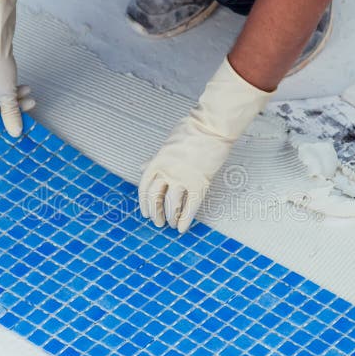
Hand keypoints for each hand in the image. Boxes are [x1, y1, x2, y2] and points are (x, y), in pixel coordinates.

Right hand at [0, 0, 34, 136]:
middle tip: (31, 104)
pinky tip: (23, 86)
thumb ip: (12, 116)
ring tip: (29, 92)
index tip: (21, 125)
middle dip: (15, 108)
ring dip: (16, 97)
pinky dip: (10, 89)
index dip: (7, 125)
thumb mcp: (8, 97)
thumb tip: (15, 134)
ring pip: (0, 99)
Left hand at [139, 57, 273, 232]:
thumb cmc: (191, 131)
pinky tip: (183, 228)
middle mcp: (167, 172)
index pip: (145, 188)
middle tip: (158, 222)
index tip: (145, 212)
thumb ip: (155, 159)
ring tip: (171, 224)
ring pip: (172, 205)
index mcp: (157, 162)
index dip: (144, 203)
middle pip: (156, 198)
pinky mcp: (199, 183)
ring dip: (171, 218)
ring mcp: (183, 178)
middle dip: (156, 213)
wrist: (211, 127)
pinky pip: (191, 207)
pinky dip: (186, 219)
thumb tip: (142, 167)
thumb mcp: (167, 144)